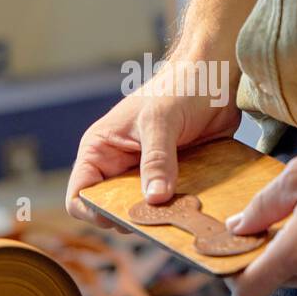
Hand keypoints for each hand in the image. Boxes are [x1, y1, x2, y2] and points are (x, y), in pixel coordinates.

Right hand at [66, 58, 242, 228]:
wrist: (216, 74)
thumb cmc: (179, 86)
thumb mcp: (161, 121)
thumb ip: (157, 160)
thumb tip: (154, 199)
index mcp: (100, 150)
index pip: (80, 195)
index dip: (93, 212)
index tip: (123, 218)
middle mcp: (119, 166)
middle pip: (113, 209)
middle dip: (132, 218)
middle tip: (159, 221)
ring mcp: (147, 174)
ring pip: (144, 211)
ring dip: (160, 217)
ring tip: (180, 216)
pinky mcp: (174, 178)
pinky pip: (172, 205)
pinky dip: (182, 210)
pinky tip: (196, 211)